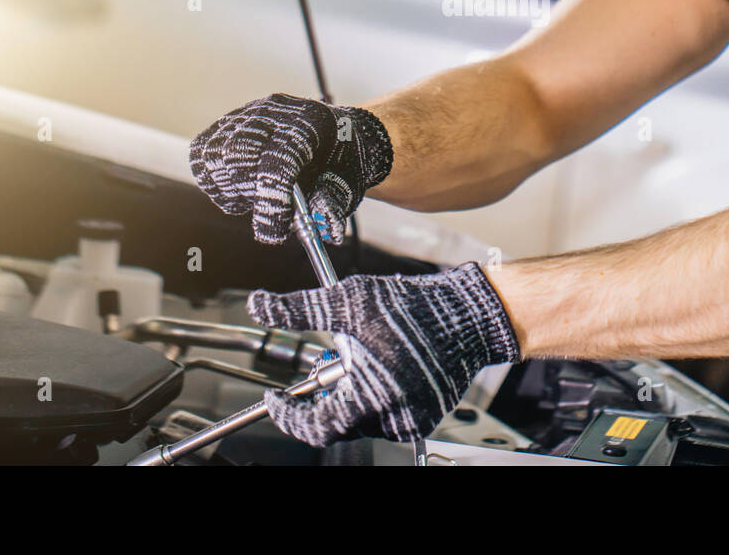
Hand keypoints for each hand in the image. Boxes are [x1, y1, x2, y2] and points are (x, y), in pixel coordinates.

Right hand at [189, 93, 392, 244]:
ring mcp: (248, 114)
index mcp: (310, 122)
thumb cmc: (342, 160)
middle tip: (269, 213)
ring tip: (257, 198)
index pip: (279, 159)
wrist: (336, 135)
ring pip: (214, 156)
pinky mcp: (228, 123)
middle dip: (249, 194)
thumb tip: (327, 230)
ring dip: (230, 190)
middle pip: (237, 154)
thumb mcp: (348, 182)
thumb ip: (334, 204)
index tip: (274, 235)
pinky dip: (215, 180)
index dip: (273, 201)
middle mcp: (274, 112)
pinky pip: (203, 154)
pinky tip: (240, 188)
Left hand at [247, 262, 520, 444]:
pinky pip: (389, 418)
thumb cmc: (413, 307)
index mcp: (370, 394)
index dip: (288, 416)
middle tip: (329, 369)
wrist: (467, 313)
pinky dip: (377, 400)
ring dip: (352, 399)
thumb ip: (301, 310)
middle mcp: (393, 415)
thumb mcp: (349, 301)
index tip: (276, 400)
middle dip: (324, 400)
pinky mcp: (429, 416)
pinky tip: (383, 369)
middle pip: (338, 425)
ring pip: (363, 422)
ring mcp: (414, 419)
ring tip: (362, 361)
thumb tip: (261, 306)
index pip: (315, 427)